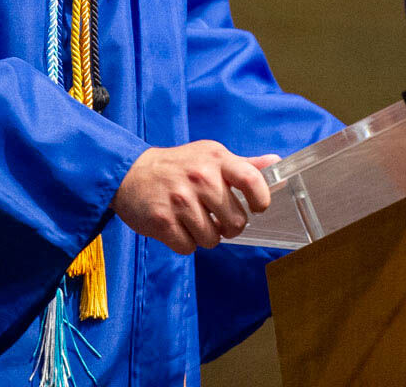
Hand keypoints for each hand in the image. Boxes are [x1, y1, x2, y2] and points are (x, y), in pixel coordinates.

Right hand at [110, 140, 278, 254]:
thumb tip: (277, 162)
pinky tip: (176, 225)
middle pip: (236, 222)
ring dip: (205, 236)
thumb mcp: (209, 156)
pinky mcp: (162, 221)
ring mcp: (180, 200)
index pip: (252, 181)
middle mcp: (199, 177)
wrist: (129, 173)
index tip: (255, 208)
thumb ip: (244, 164)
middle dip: (228, 226)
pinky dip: (185, 242)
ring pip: (213, 240)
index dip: (261, 200)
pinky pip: (189, 248)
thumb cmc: (177, 166)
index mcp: (215, 159)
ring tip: (192, 220)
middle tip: (215, 216)